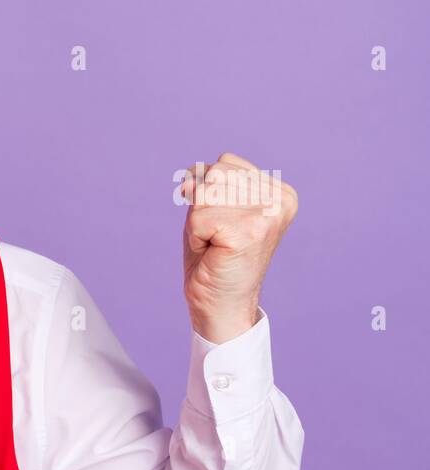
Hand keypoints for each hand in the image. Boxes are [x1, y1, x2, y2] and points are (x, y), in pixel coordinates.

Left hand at [179, 152, 297, 343]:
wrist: (220, 305)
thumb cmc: (214, 259)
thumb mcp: (211, 209)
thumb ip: (205, 184)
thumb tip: (189, 177)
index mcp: (279, 191)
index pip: (223, 163)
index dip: (207, 195)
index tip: (223, 225)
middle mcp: (280, 200)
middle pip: (214, 175)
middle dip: (202, 208)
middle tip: (216, 238)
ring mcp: (268, 214)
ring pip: (204, 193)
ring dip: (198, 223)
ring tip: (215, 244)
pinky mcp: (250, 231)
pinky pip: (198, 218)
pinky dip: (195, 238)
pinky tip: (214, 254)